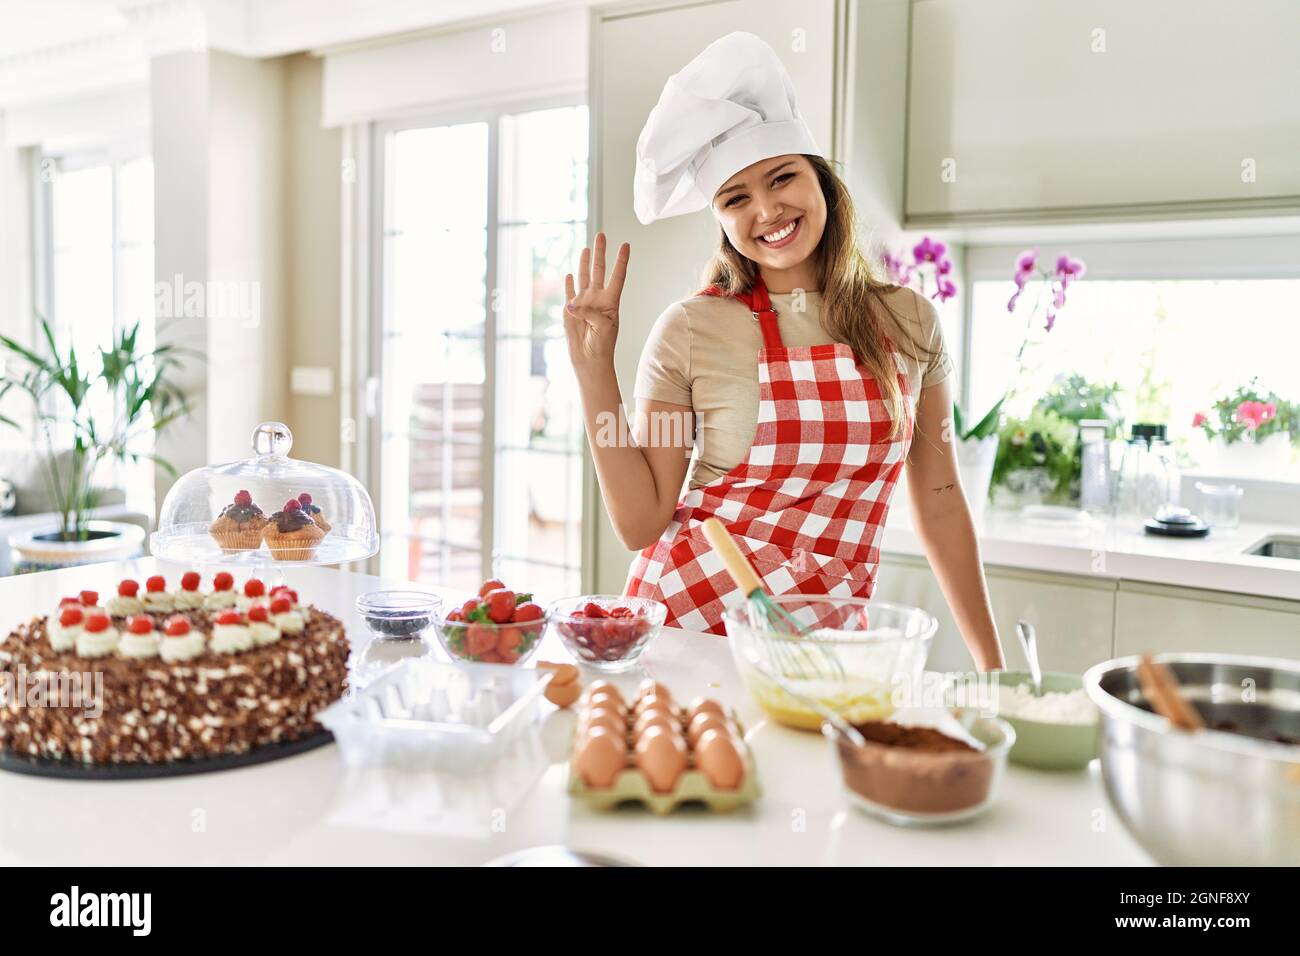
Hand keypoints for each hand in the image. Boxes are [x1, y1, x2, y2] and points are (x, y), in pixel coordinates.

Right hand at [564, 232, 628, 375]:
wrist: (589, 360)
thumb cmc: (602, 345)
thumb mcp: (602, 327)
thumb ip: (589, 312)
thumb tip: (571, 303)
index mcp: (611, 302)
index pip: (617, 276)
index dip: (621, 261)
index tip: (625, 244)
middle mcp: (597, 299)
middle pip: (599, 271)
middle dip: (600, 253)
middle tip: (600, 235)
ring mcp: (583, 303)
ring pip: (584, 278)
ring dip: (584, 263)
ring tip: (585, 248)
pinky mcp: (570, 311)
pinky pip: (569, 292)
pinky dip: (569, 283)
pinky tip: (570, 274)